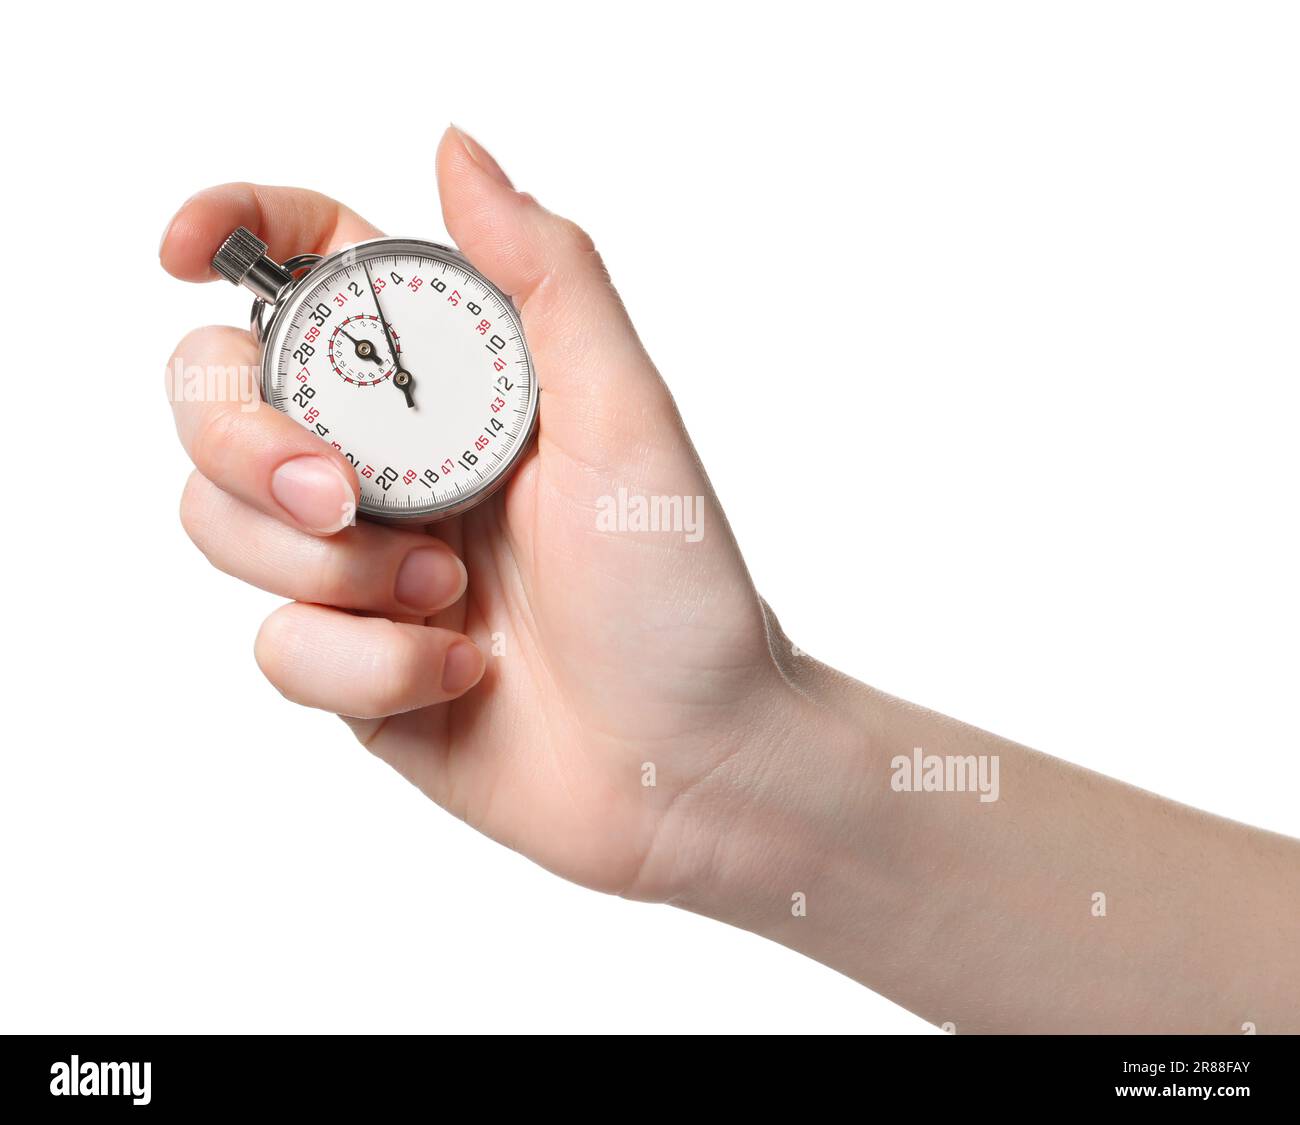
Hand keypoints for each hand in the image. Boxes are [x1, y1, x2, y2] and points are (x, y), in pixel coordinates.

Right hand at [161, 126, 786, 899]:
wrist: (689, 763)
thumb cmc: (678, 593)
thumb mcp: (628, 420)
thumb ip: (547, 280)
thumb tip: (454, 148)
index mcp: (455, 381)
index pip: (312, 272)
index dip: (231, 232)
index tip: (184, 250)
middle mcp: (394, 459)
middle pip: (219, 398)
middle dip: (253, 445)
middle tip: (343, 496)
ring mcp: (362, 562)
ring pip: (224, 524)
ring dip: (335, 571)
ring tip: (452, 599)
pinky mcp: (348, 659)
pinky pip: (280, 645)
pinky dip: (368, 664)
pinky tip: (457, 673)